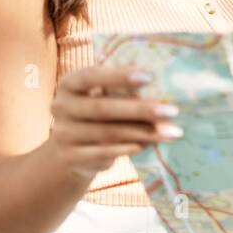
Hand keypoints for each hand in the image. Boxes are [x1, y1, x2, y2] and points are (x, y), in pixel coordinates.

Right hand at [47, 65, 179, 182]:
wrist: (72, 150)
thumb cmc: (98, 114)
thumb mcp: (104, 98)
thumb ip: (123, 92)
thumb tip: (163, 92)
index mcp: (69, 84)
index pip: (91, 75)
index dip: (118, 75)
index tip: (149, 76)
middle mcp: (60, 107)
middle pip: (102, 107)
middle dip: (140, 109)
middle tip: (171, 111)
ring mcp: (63, 134)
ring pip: (107, 132)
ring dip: (142, 132)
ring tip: (170, 131)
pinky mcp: (70, 157)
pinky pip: (103, 152)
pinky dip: (127, 148)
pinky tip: (148, 145)